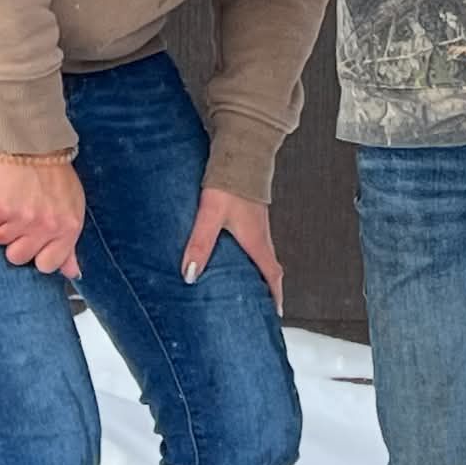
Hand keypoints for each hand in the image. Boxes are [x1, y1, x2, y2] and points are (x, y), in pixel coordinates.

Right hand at [0, 159, 85, 278]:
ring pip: (0, 240)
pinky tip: (3, 196)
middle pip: (18, 258)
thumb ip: (70, 244)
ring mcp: (20, 218)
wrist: (35, 144)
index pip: (47, 266)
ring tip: (15, 201)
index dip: (40, 254)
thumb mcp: (73, 208)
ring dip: (4, 224)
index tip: (38, 241)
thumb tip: (72, 273)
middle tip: (24, 218)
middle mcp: (45, 226)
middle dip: (17, 241)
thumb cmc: (56, 176)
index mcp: (68, 228)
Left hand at [182, 186, 284, 314]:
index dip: (274, 296)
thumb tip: (190, 274)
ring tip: (244, 286)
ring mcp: (257, 222)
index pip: (272, 275)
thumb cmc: (231, 181)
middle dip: (266, 289)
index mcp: (256, 240)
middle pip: (268, 268)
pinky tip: (232, 254)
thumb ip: (200, 242)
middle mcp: (261, 234)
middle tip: (258, 307)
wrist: (242, 149)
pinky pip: (254, 241)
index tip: (275, 315)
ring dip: (257, 272)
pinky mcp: (250, 212)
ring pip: (261, 254)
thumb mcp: (212, 214)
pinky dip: (250, 255)